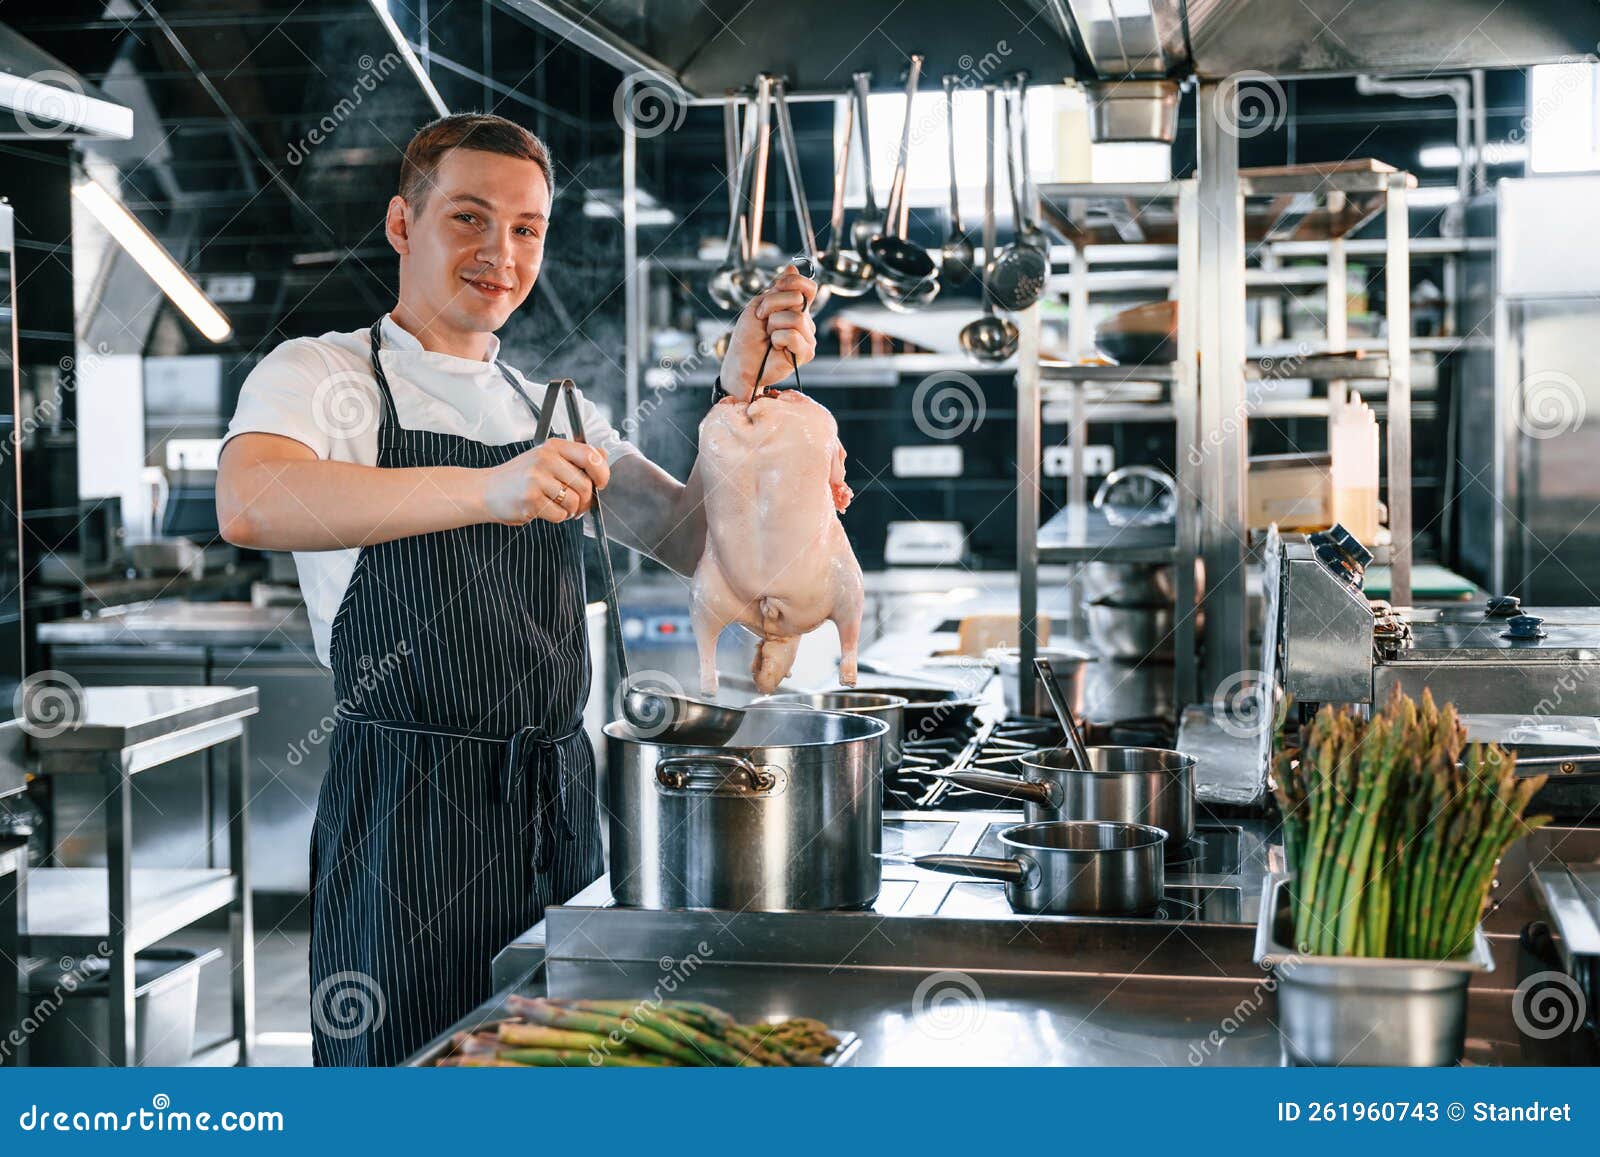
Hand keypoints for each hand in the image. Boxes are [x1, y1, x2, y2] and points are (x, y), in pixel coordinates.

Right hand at [481, 438, 609, 524]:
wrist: (485, 490)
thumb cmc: (519, 476)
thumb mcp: (546, 458)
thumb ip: (574, 457)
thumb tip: (603, 455)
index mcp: (553, 447)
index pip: (590, 455)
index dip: (602, 473)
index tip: (601, 483)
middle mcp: (545, 459)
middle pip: (584, 484)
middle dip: (585, 500)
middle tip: (577, 504)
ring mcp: (536, 479)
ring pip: (573, 501)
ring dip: (571, 510)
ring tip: (560, 507)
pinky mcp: (530, 500)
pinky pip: (559, 514)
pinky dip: (558, 517)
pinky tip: (547, 510)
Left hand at [720, 265, 818, 400]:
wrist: (741, 362)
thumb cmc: (748, 337)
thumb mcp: (759, 305)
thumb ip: (778, 289)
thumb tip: (792, 267)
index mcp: (795, 307)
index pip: (807, 286)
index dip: (791, 282)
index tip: (773, 289)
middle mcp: (804, 320)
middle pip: (797, 298)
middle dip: (772, 305)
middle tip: (762, 319)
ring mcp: (807, 336)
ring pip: (795, 317)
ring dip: (774, 324)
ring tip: (769, 336)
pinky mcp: (806, 352)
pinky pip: (793, 335)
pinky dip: (778, 339)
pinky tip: (775, 347)